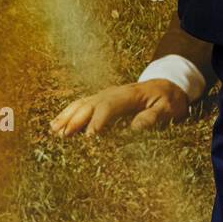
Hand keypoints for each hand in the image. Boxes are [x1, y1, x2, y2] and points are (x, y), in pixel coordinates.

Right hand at [49, 80, 189, 136]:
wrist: (168, 84)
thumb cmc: (168, 99)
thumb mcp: (167, 109)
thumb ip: (152, 117)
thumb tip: (134, 129)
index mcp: (129, 95)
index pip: (109, 107)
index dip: (98, 121)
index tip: (89, 137)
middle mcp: (113, 93)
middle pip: (90, 104)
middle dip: (76, 120)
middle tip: (63, 136)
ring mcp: (106, 94)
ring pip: (82, 103)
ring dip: (67, 115)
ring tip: (54, 130)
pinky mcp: (103, 99)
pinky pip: (82, 104)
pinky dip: (69, 112)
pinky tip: (57, 122)